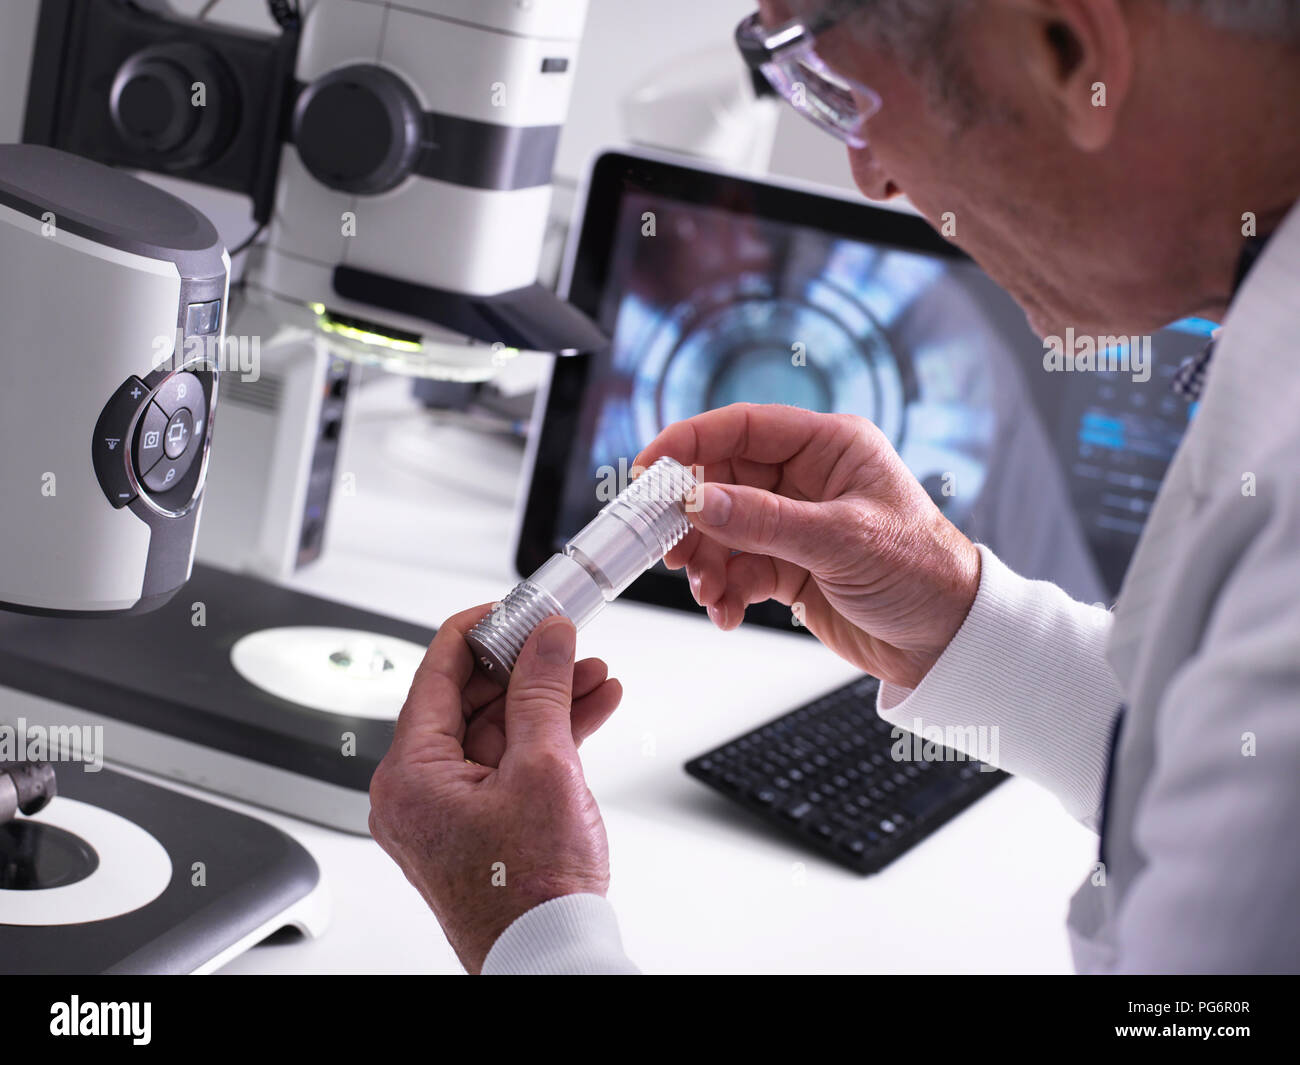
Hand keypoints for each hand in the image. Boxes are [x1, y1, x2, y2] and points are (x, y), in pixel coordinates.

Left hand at [369, 605, 622, 972]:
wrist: (549, 955)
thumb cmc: (530, 890)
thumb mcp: (544, 768)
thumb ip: (543, 690)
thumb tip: (547, 637)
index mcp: (411, 773)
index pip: (438, 672)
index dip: (480, 630)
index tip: (515, 608)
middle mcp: (416, 791)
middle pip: (471, 700)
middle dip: (528, 669)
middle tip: (565, 641)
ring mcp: (446, 810)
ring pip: (496, 731)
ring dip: (546, 702)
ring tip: (594, 677)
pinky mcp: (476, 825)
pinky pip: (505, 764)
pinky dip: (545, 739)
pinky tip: (589, 712)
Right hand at [636, 403, 980, 689]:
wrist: (948, 642)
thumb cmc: (923, 574)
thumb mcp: (841, 542)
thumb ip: (764, 521)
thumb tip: (698, 501)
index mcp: (830, 446)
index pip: (743, 427)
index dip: (690, 442)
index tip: (650, 468)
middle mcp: (808, 478)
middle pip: (722, 480)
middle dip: (693, 517)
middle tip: (670, 547)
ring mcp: (795, 523)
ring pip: (722, 530)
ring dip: (706, 562)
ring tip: (708, 591)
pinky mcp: (788, 565)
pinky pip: (735, 569)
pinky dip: (723, 591)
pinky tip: (727, 612)